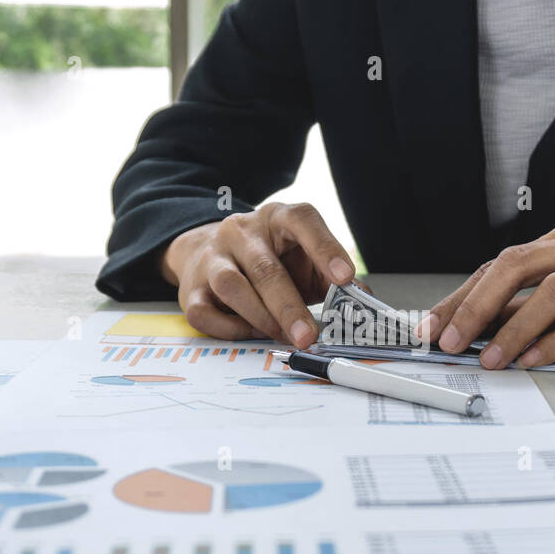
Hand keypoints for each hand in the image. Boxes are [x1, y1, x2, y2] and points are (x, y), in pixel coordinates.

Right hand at [161, 202, 354, 344]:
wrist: (207, 253)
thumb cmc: (269, 262)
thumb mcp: (305, 262)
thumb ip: (332, 280)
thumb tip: (363, 302)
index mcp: (277, 219)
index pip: (302, 220)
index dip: (325, 247)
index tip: (345, 277)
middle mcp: (242, 231)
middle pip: (265, 267)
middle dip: (290, 306)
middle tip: (308, 335)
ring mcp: (213, 256)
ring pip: (232, 286)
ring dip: (261, 317)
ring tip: (282, 335)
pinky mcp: (191, 287)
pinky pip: (206, 313)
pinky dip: (231, 329)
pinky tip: (250, 331)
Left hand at [416, 222, 554, 367]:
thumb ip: (539, 304)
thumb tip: (480, 331)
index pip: (503, 263)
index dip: (464, 295)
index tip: (433, 326)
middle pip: (519, 266)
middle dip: (477, 305)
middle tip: (451, 340)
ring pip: (554, 291)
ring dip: (514, 328)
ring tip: (490, 359)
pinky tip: (536, 360)